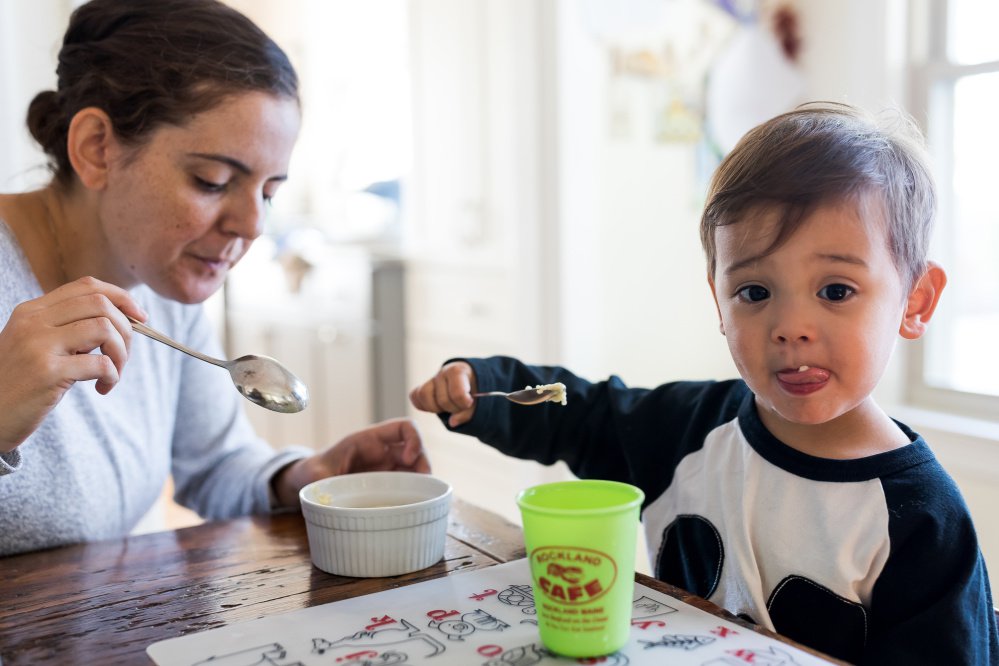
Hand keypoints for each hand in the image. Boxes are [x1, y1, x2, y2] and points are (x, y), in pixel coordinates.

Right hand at [0, 277, 146, 452]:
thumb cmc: (19, 384)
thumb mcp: (36, 346)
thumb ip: (68, 329)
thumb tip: (124, 321)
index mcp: (32, 311)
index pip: (87, 286)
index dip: (122, 297)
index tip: (141, 317)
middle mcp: (33, 322)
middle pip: (101, 304)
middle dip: (126, 329)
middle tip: (122, 357)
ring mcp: (38, 345)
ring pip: (104, 329)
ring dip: (120, 353)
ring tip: (113, 374)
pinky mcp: (46, 372)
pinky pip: (100, 363)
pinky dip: (112, 375)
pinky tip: (103, 388)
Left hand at [272, 418, 429, 506]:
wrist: (312, 482)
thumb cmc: (314, 472)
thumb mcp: (315, 473)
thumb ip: (319, 478)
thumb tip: (322, 490)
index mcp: (368, 441)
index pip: (403, 428)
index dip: (414, 439)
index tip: (408, 459)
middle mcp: (383, 451)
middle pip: (416, 448)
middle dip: (424, 463)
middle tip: (423, 485)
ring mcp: (386, 468)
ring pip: (415, 467)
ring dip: (423, 480)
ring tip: (421, 498)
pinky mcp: (387, 484)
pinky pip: (408, 484)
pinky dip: (415, 492)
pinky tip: (413, 504)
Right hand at [408, 361, 477, 427]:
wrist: (467, 377)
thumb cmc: (473, 390)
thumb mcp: (477, 400)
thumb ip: (467, 413)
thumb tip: (452, 423)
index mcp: (458, 371)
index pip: (457, 393)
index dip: (464, 404)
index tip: (469, 402)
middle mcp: (442, 373)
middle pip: (442, 399)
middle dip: (453, 409)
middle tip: (459, 406)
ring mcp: (431, 379)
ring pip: (424, 396)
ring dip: (436, 408)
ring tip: (446, 407)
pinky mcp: (423, 386)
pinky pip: (415, 396)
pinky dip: (423, 406)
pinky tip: (435, 407)